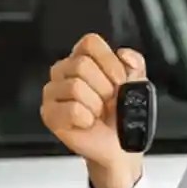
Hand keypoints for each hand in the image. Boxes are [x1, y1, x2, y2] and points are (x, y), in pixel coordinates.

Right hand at [41, 32, 145, 166]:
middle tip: (108, 101)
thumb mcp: (136, 83)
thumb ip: (135, 62)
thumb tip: (124, 54)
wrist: (118, 144)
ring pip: (75, 86)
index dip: (108, 62)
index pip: (89, 42)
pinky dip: (86, 119)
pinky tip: (87, 122)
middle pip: (81, 64)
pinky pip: (70, 109)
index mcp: (84, 58)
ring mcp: (53, 92)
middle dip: (104, 87)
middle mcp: (65, 71)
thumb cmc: (122, 114)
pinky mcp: (49, 113)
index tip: (119, 80)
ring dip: (95, 105)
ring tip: (97, 112)